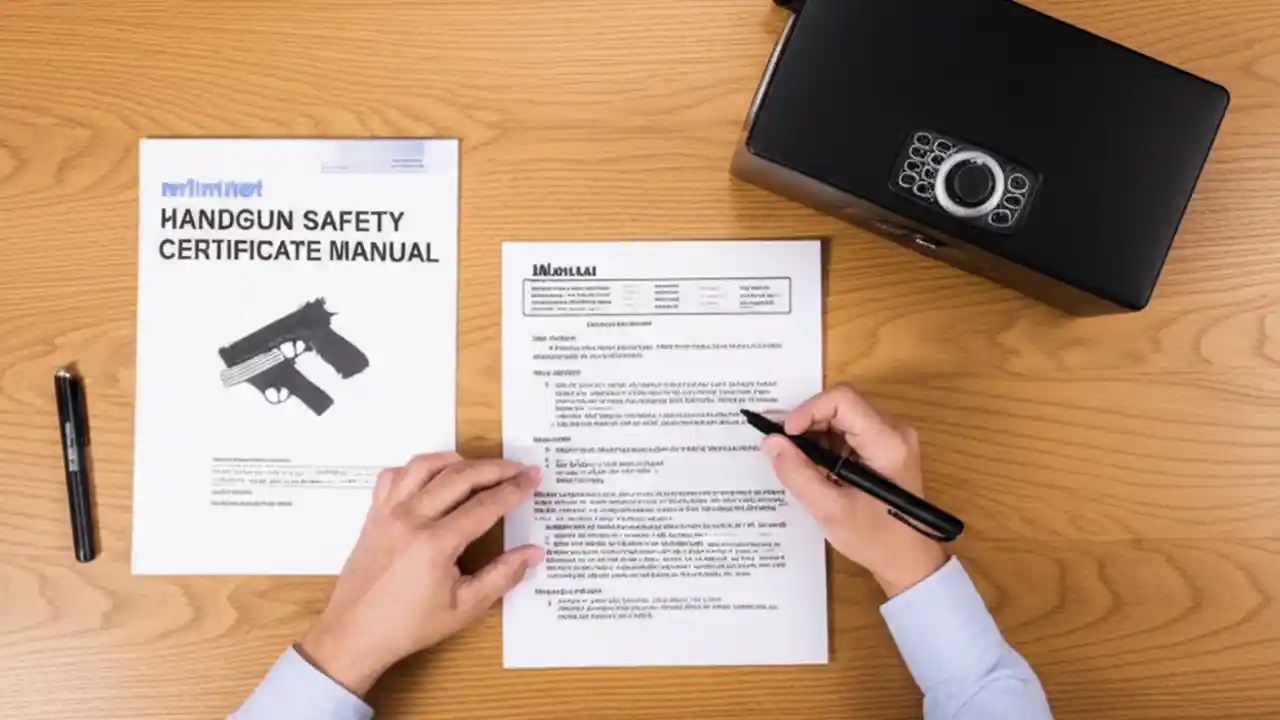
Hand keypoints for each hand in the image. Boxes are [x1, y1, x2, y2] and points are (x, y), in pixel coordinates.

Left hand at [298, 453, 543, 695]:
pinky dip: (418, 468)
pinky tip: (434, 477)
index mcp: (435, 544)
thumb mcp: (465, 608)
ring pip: (426, 465)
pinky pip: (395, 475)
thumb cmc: (410, 625)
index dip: (514, 489)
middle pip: (460, 476)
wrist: (355, 633)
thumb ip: (502, 576)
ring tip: (481, 468)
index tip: (533, 478)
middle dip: (495, 468)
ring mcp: (388, 512)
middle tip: (519, 468)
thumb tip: (534, 552)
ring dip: (458, 460)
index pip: (485, 505)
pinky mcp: (374, 514)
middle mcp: (410, 519)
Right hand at [761, 385, 946, 597]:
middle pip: (840, 406)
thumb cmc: (875, 539)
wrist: (907, 559)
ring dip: (812, 435)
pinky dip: (823, 444)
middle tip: (779, 448)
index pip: (842, 401)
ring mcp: (889, 437)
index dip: (807, 411)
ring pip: (840, 417)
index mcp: (887, 443)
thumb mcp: (830, 510)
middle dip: (805, 423)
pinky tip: (810, 467)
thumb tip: (770, 442)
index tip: (783, 435)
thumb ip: (798, 474)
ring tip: (792, 461)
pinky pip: (846, 431)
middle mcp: (893, 431)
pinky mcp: (882, 447)